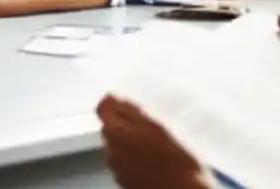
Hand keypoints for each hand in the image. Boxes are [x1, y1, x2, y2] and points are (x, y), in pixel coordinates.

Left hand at [98, 95, 216, 188]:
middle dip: (127, 124)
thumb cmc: (175, 161)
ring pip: (120, 146)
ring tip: (158, 147)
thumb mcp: (157, 126)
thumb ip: (130, 111)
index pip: (103, 108)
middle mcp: (111, 151)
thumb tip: (111, 98)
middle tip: (153, 125)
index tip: (134, 104)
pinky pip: (127, 164)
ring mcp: (117, 170)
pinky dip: (137, 160)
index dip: (117, 103)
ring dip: (133, 142)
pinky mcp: (126, 183)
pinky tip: (156, 163)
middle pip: (111, 127)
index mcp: (115, 133)